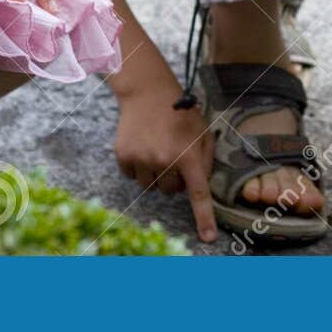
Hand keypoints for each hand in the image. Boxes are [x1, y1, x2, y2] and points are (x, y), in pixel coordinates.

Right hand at [115, 82, 217, 242]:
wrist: (148, 92)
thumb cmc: (181, 113)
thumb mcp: (203, 132)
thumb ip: (205, 160)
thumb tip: (200, 185)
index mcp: (188, 155)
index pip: (198, 194)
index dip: (204, 218)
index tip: (207, 238)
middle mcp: (164, 161)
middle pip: (170, 192)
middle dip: (174, 179)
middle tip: (173, 156)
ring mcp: (142, 159)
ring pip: (151, 187)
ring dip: (156, 175)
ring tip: (157, 149)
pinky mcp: (124, 157)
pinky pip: (133, 177)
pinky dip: (138, 167)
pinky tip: (143, 147)